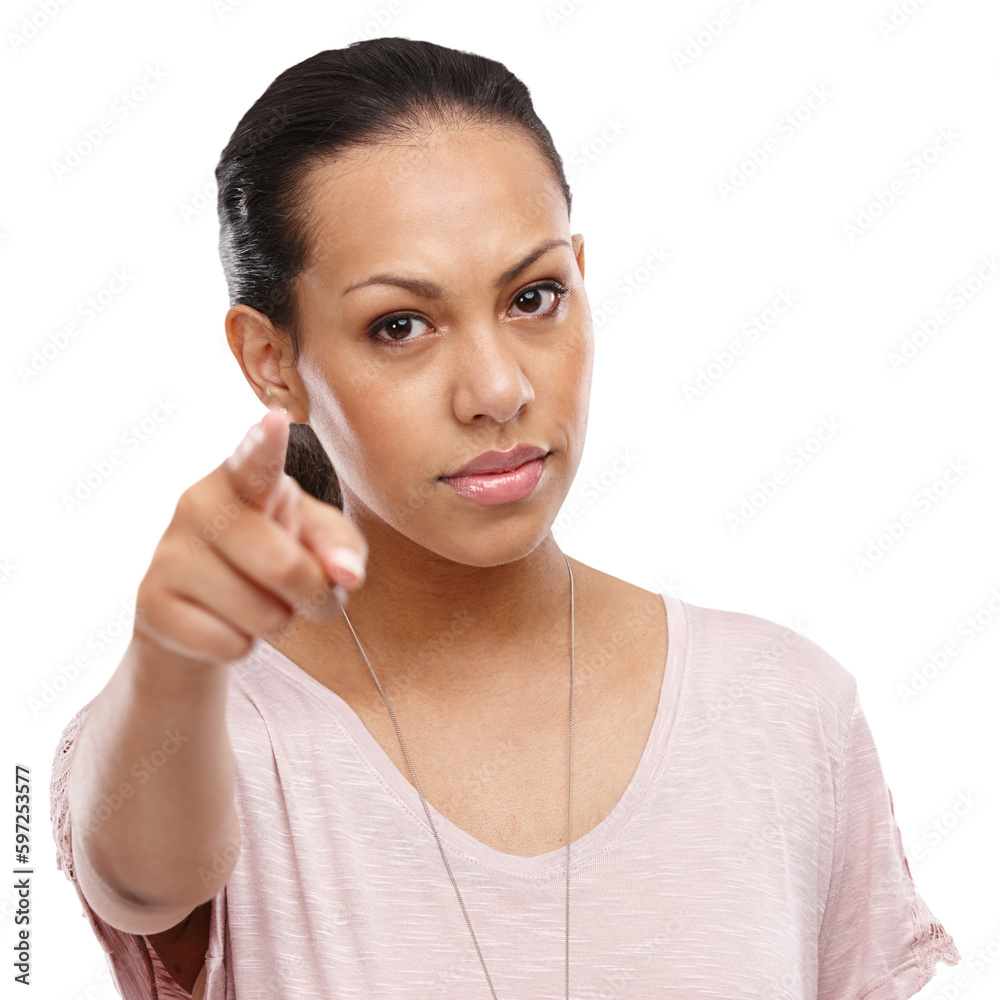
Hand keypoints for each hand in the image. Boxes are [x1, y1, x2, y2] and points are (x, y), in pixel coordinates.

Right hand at [133, 408, 366, 664]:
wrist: (196, 610)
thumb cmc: (269, 558)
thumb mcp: (314, 542)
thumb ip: (341, 547)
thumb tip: (348, 574)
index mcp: (242, 478)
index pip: (255, 461)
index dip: (266, 444)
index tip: (276, 420)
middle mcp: (197, 504)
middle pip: (284, 566)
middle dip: (315, 595)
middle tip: (310, 595)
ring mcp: (167, 552)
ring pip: (262, 615)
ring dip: (277, 621)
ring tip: (255, 601)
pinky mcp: (149, 604)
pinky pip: (231, 645)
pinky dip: (242, 646)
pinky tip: (221, 622)